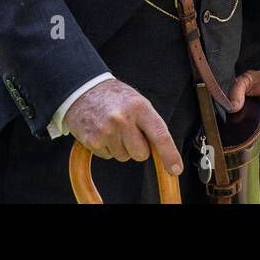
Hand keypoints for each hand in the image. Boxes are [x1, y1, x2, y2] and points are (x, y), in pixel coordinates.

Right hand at [63, 79, 181, 175]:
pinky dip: (107, 148)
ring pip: (124, 157)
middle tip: (129, 131)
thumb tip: (164, 151)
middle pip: (141, 154)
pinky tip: (103, 132)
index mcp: (140, 107)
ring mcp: (106, 131)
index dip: (170, 154)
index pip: (160, 135)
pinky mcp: (92, 141)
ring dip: (121, 147)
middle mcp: (123, 119)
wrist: (83, 90)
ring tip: (114, 128)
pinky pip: (108, 156)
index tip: (176, 169)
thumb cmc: (116, 97)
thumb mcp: (138, 102)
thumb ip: (150, 124)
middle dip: (138, 148)